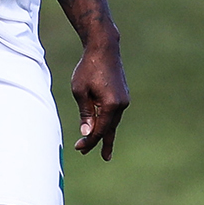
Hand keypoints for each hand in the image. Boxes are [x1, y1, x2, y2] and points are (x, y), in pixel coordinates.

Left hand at [70, 39, 128, 160]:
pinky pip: (115, 113)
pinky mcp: (123, 94)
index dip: (89, 141)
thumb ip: (85, 113)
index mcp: (111, 105)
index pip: (100, 130)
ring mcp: (124, 99)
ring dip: (106, 132)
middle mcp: (121, 104)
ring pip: (113, 121)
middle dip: (100, 141)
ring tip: (105, 148)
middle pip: (109, 128)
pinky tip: (105, 126)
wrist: (104, 48)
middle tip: (100, 157)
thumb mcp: (80, 91)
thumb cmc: (88, 68)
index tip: (79, 148)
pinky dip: (109, 121)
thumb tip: (88, 132)